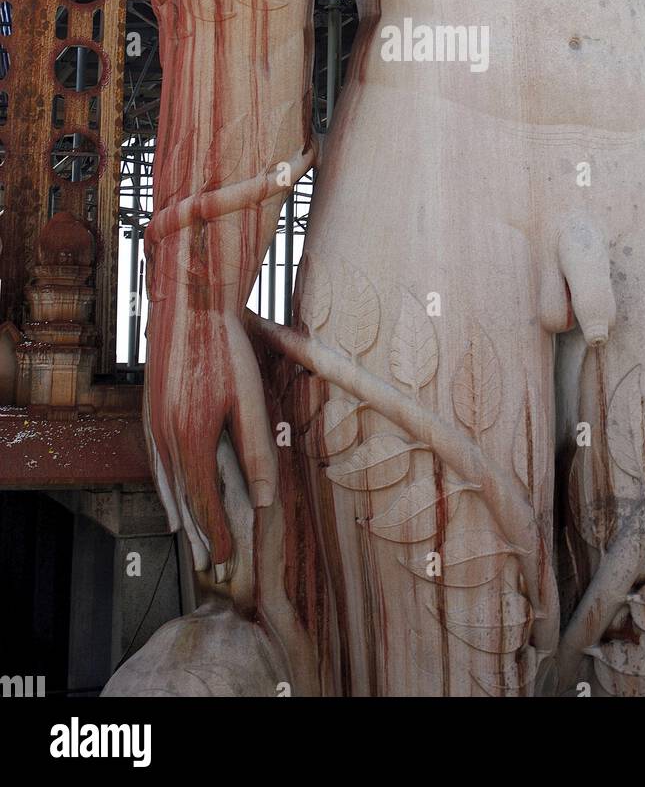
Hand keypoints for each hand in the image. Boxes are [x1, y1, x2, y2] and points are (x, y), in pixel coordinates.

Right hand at [144, 303, 277, 577]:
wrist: (188, 307)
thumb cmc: (225, 349)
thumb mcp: (249, 399)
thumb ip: (256, 452)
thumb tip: (266, 501)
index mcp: (192, 438)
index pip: (204, 501)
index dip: (216, 533)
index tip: (226, 559)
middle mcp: (166, 438)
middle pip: (182, 499)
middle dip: (198, 533)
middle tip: (210, 564)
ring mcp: (153, 425)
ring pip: (165, 483)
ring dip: (179, 514)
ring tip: (187, 540)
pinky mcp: (149, 411)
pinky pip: (156, 461)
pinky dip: (164, 485)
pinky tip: (169, 492)